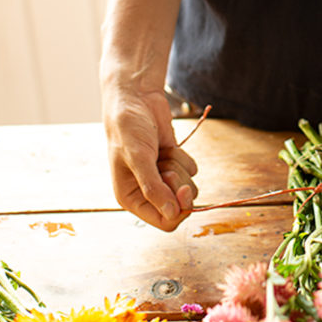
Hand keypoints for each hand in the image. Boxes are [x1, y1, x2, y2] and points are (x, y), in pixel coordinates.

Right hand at [102, 82, 198, 230]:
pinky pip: (192, 170)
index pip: (164, 221)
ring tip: (161, 154)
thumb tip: (170, 213)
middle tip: (166, 165)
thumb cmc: (129, 128)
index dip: (178, 210)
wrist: (136, 100)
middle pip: (180, 206)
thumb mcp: (138, 158)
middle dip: (180, 185)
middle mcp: (146, 192)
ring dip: (180, 169)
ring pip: (189, 188)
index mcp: (131, 198)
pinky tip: (166, 146)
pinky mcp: (173, 163)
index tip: (183, 190)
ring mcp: (161, 177)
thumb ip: (153, 187)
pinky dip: (184, 157)